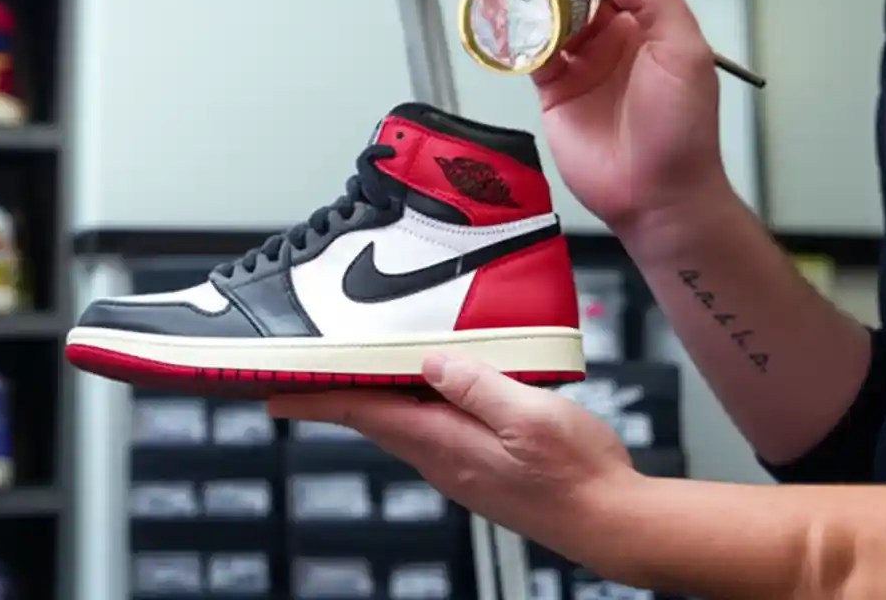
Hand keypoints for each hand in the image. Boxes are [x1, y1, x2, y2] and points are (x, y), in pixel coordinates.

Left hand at [268, 356, 642, 569]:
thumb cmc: (577, 475)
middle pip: (376, 416)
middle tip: (314, 366)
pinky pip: (433, 429)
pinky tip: (432, 385)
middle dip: (340, 390)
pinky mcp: (480, 469)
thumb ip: (475, 385)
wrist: (612, 522)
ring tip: (365, 364)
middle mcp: (442, 459)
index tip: (274, 393)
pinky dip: (417, 404)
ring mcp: (460, 467)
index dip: (314, 400)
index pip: (362, 414)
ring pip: (404, 422)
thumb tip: (428, 363)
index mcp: (443, 442)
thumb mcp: (528, 415)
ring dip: (379, 394)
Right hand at [530, 0, 731, 233]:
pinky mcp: (555, 93)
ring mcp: (584, 68)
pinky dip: (521, 40)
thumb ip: (656, 1)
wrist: (656, 192)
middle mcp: (615, 43)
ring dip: (537, 3)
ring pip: (554, 22)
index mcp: (651, 28)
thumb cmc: (681, 127)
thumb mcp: (685, 53)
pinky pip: (533, 57)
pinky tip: (513, 27)